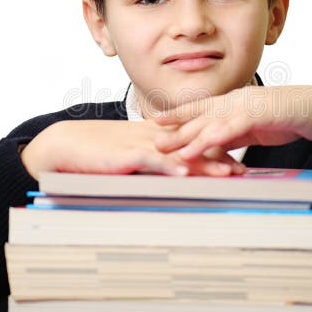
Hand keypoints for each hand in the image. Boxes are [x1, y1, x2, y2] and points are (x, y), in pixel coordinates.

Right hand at [20, 120, 244, 178]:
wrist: (65, 146)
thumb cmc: (96, 153)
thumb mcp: (130, 156)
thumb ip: (151, 162)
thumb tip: (172, 174)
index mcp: (156, 136)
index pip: (192, 142)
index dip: (217, 151)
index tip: (239, 163)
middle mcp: (154, 137)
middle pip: (194, 146)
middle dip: (221, 158)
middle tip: (245, 172)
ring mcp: (141, 144)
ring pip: (180, 152)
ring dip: (205, 162)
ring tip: (229, 172)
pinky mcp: (126, 154)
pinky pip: (153, 160)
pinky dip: (170, 166)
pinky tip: (186, 173)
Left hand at [153, 85, 311, 160]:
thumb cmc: (286, 117)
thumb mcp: (252, 128)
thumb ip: (233, 135)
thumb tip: (213, 148)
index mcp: (233, 102)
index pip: (199, 109)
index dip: (176, 115)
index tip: (154, 122)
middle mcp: (233, 101)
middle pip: (197, 116)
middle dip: (172, 129)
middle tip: (148, 139)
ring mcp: (243, 106)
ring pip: (207, 123)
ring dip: (184, 137)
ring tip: (163, 148)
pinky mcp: (254, 115)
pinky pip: (227, 130)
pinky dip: (209, 140)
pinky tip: (195, 150)